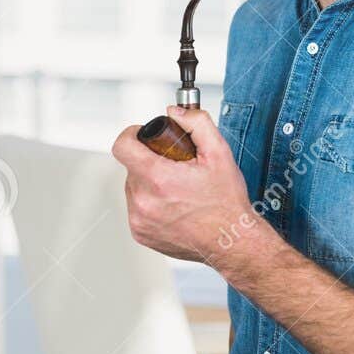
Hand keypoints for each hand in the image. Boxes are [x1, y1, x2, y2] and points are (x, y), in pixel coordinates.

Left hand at [110, 105, 261, 265]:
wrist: (231, 241)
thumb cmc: (226, 203)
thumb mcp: (219, 153)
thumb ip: (196, 123)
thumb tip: (176, 112)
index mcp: (158, 179)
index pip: (123, 146)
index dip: (131, 135)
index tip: (142, 137)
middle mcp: (144, 201)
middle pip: (132, 167)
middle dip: (150, 161)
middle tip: (174, 167)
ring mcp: (140, 219)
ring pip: (134, 187)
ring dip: (150, 183)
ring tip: (176, 189)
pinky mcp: (141, 233)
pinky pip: (137, 208)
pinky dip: (150, 203)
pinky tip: (173, 206)